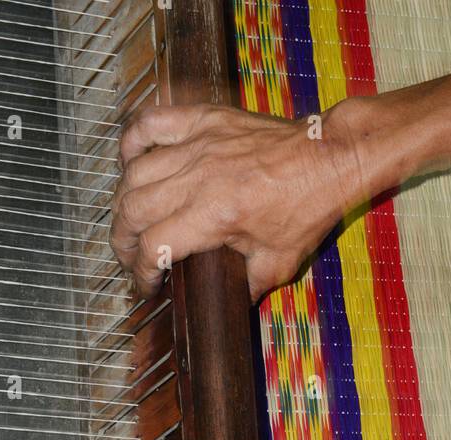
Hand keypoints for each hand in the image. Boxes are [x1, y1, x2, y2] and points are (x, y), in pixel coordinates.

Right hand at [111, 102, 364, 301]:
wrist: (328, 158)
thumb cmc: (307, 209)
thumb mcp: (278, 263)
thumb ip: (245, 288)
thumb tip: (226, 310)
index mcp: (215, 217)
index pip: (154, 247)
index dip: (141, 272)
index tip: (146, 285)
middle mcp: (199, 179)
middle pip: (133, 210)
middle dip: (122, 242)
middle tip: (127, 258)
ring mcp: (198, 145)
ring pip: (134, 173)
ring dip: (122, 202)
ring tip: (126, 222)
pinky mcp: (203, 119)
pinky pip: (150, 123)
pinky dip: (131, 142)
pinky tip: (129, 164)